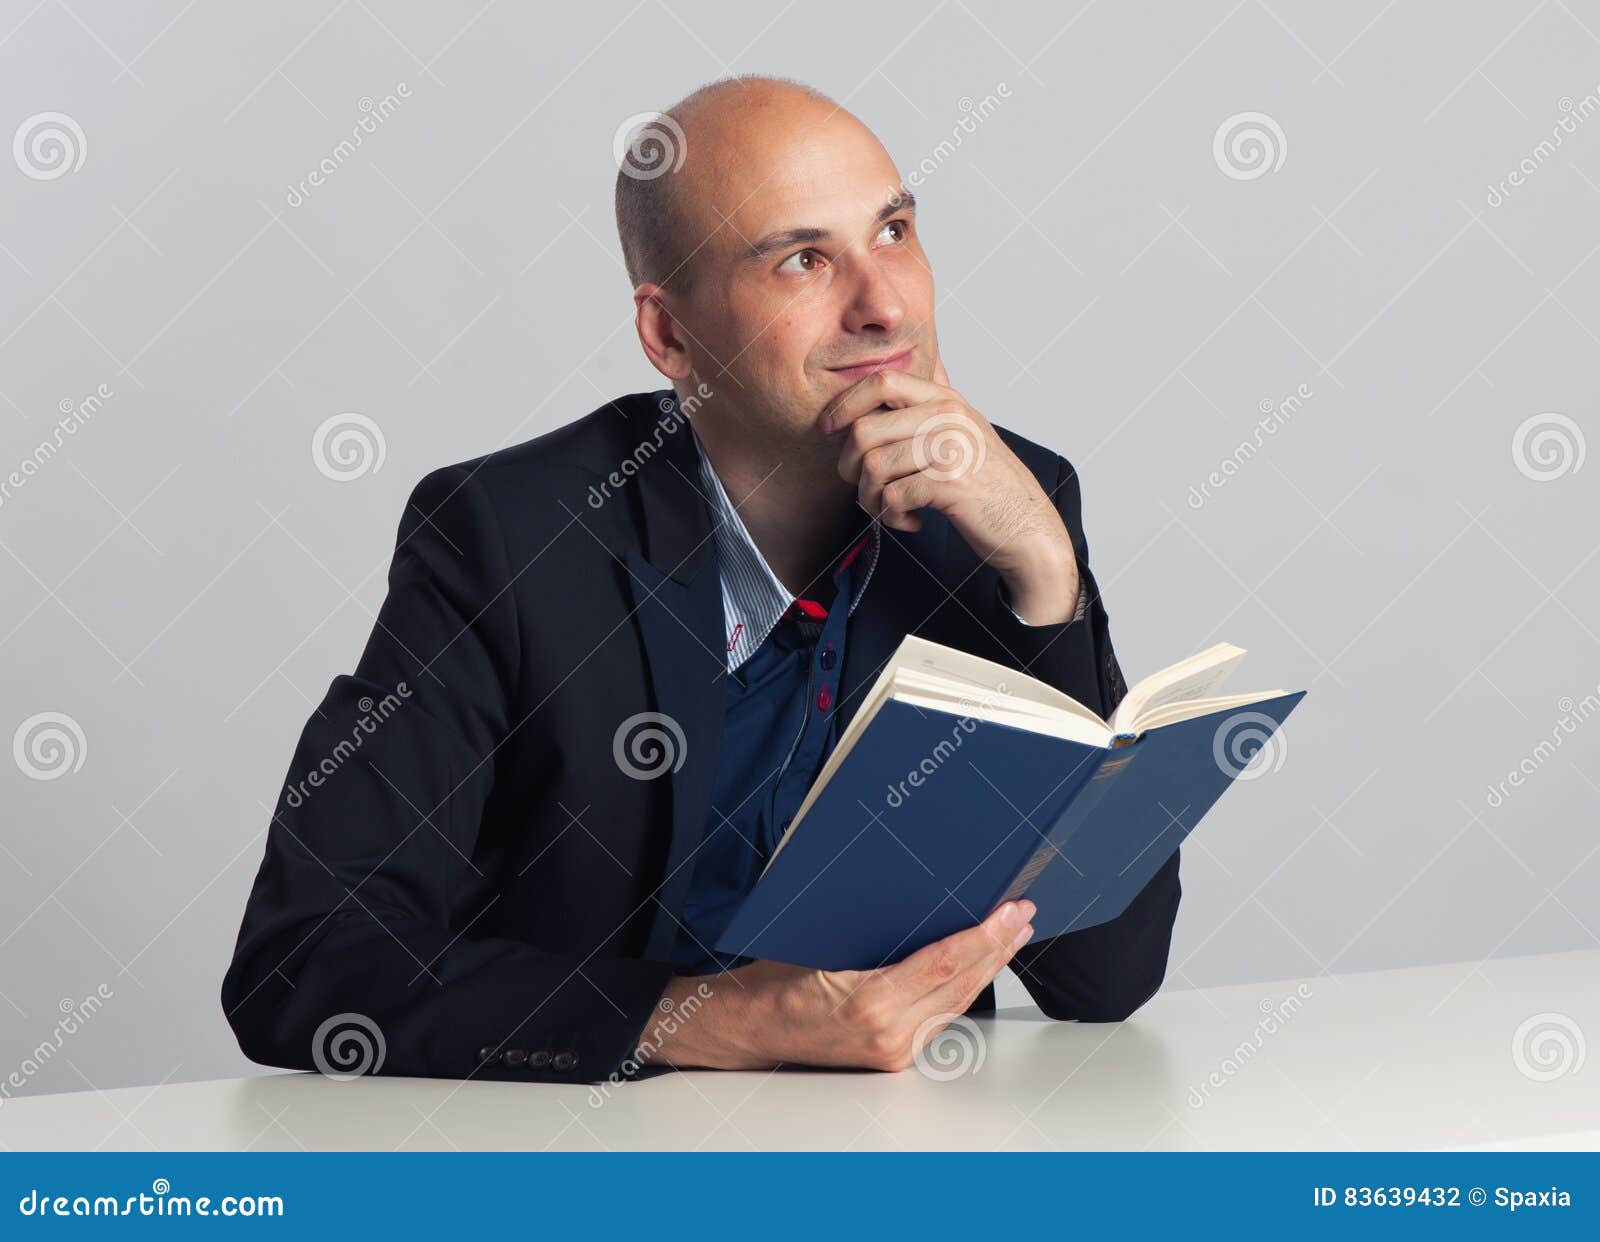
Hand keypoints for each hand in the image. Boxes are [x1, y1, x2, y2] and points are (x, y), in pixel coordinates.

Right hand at [639, 899, 1035, 1070]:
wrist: (749, 1027)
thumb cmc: (775, 976)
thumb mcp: (816, 934)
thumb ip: (859, 910)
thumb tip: (884, 860)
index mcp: (868, 1001)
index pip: (944, 964)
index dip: (984, 937)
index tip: (1010, 912)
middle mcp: (888, 1033)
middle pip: (961, 984)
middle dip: (998, 946)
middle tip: (1023, 913)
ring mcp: (894, 1050)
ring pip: (958, 1002)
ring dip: (989, 966)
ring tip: (1013, 933)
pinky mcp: (896, 1056)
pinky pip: (941, 1016)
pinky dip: (965, 986)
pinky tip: (980, 964)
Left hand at [821, 363, 1079, 623]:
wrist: (1028, 527)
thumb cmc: (987, 486)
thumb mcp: (961, 434)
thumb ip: (924, 412)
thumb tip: (872, 395)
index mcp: (946, 400)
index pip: (881, 381)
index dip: (845, 404)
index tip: (828, 429)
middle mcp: (949, 417)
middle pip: (865, 431)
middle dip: (850, 468)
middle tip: (866, 490)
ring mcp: (952, 449)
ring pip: (874, 468)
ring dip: (871, 499)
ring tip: (890, 510)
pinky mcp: (951, 485)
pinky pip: (893, 498)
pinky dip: (893, 518)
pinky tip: (911, 522)